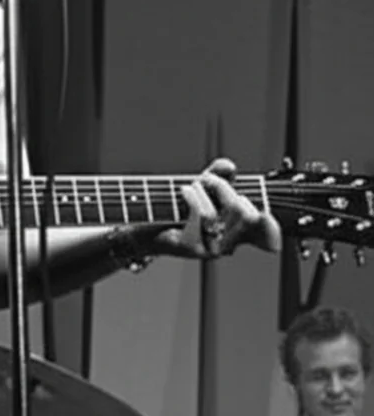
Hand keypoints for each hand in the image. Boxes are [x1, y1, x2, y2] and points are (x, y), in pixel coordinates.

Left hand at [153, 157, 281, 259]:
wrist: (145, 222)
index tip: (263, 214)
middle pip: (243, 213)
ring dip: (202, 190)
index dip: (269, 227)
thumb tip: (229, 166)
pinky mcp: (191, 248)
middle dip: (224, 188)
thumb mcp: (201, 186)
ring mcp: (209, 248)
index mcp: (235, 231)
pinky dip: (190, 196)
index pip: (264, 234)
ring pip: (217, 214)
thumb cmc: (176, 205)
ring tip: (189, 186)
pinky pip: (199, 217)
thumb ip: (217, 174)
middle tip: (206, 180)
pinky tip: (182, 192)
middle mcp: (227, 244)